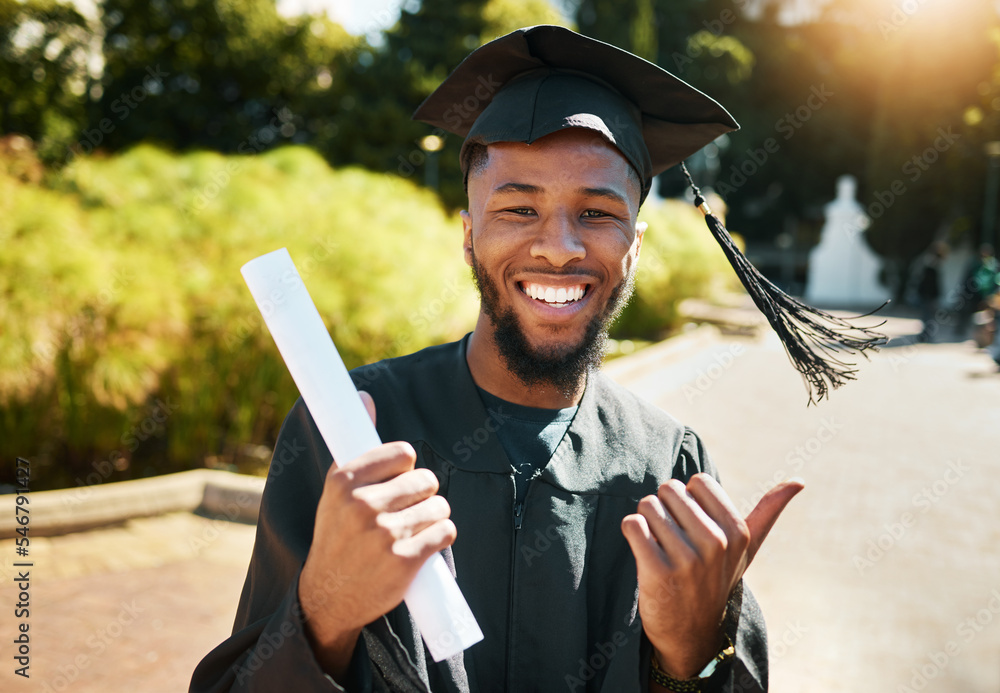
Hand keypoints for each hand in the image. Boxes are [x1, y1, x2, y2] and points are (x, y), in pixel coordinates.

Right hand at [298, 391, 456, 679]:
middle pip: (427, 479)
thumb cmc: (337, 534)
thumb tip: (366, 394)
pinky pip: (446, 531)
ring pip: (439, 505)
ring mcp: (383, 534)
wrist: (329, 595)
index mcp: (343, 481)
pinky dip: (441, 537)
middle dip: (422, 494)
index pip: (403, 452)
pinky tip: (424, 545)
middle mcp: (361, 505)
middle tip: (404, 511)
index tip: (395, 482)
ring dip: (432, 517)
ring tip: (411, 530)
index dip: (405, 468)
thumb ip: (356, 443)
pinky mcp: (403, 561)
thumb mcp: (336, 488)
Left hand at [621, 473, 802, 679]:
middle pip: (669, 489)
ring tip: (659, 547)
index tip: (694, 525)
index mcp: (737, 532)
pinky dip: (632, 532)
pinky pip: (632, 525)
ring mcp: (687, 560)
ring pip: (647, 505)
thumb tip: (799, 480)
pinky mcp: (657, 572)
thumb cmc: (716, 579)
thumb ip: (768, 511)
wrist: (690, 633)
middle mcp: (716, 544)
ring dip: (646, 522)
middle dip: (665, 507)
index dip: (689, 500)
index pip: (697, 482)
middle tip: (672, 538)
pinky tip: (644, 551)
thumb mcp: (747, 549)